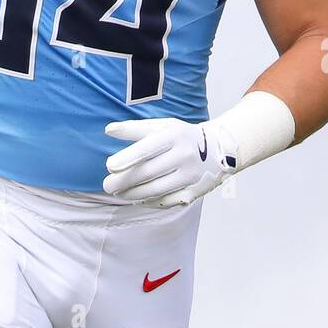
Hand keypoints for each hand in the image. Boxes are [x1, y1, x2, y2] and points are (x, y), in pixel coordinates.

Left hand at [103, 114, 238, 208]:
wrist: (220, 149)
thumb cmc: (183, 136)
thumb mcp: (163, 126)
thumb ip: (135, 129)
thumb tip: (109, 130)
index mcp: (175, 135)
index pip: (147, 148)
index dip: (127, 158)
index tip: (109, 166)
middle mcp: (184, 155)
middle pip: (148, 172)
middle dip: (124, 181)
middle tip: (107, 185)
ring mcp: (191, 176)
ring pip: (156, 189)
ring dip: (133, 193)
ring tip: (118, 192)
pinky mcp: (194, 192)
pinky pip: (167, 200)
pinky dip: (149, 201)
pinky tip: (136, 198)